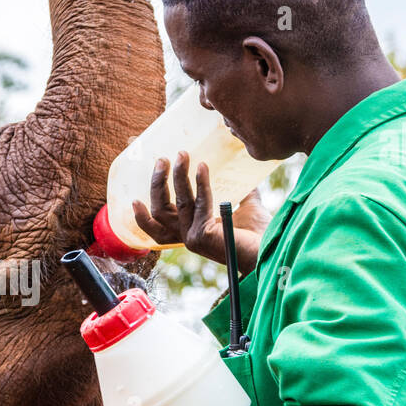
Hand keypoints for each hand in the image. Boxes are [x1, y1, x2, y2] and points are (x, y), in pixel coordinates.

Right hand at [131, 153, 270, 274]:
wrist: (271, 251)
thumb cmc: (258, 233)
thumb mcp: (243, 205)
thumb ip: (238, 189)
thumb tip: (240, 166)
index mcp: (188, 234)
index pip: (157, 226)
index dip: (141, 215)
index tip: (134, 200)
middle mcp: (186, 238)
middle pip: (159, 212)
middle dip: (157, 183)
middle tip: (162, 160)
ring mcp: (192, 239)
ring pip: (175, 204)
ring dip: (177, 176)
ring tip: (181, 155)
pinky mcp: (202, 236)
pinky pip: (199, 203)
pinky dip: (201, 182)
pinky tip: (203, 167)